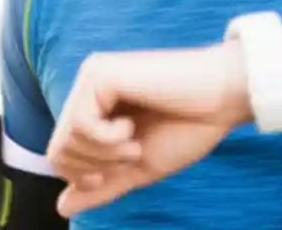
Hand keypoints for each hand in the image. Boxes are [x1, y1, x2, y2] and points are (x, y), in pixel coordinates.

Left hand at [45, 41, 251, 217]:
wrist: (222, 99)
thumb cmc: (188, 127)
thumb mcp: (139, 166)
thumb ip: (103, 185)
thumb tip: (62, 207)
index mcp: (96, 108)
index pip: (61, 154)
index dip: (85, 176)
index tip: (123, 167)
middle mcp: (88, 89)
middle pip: (58, 149)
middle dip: (95, 167)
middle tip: (133, 153)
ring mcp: (92, 78)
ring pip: (66, 138)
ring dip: (105, 153)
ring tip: (136, 142)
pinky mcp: (101, 74)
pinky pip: (81, 124)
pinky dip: (108, 139)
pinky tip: (132, 127)